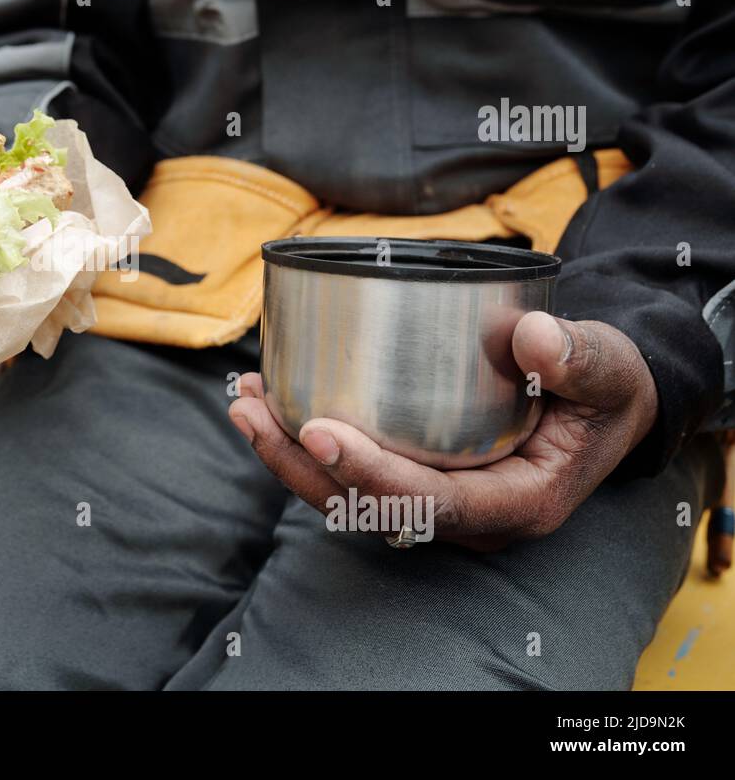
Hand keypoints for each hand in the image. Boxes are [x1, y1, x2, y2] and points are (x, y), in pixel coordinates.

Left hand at [229, 312, 658, 549]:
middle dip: (299, 465)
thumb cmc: (603, 387)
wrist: (603, 399)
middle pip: (367, 508)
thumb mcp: (609, 369)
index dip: (369, 475)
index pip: (429, 505)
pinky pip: (348, 471)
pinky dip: (302, 438)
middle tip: (250, 409)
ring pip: (346, 495)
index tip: (318, 430)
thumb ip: (582, 358)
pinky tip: (269, 398)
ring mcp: (435, 501)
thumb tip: (531, 337)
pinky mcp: (413, 476)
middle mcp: (467, 517)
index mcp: (516, 502)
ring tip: (243, 401)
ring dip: (287, 452)